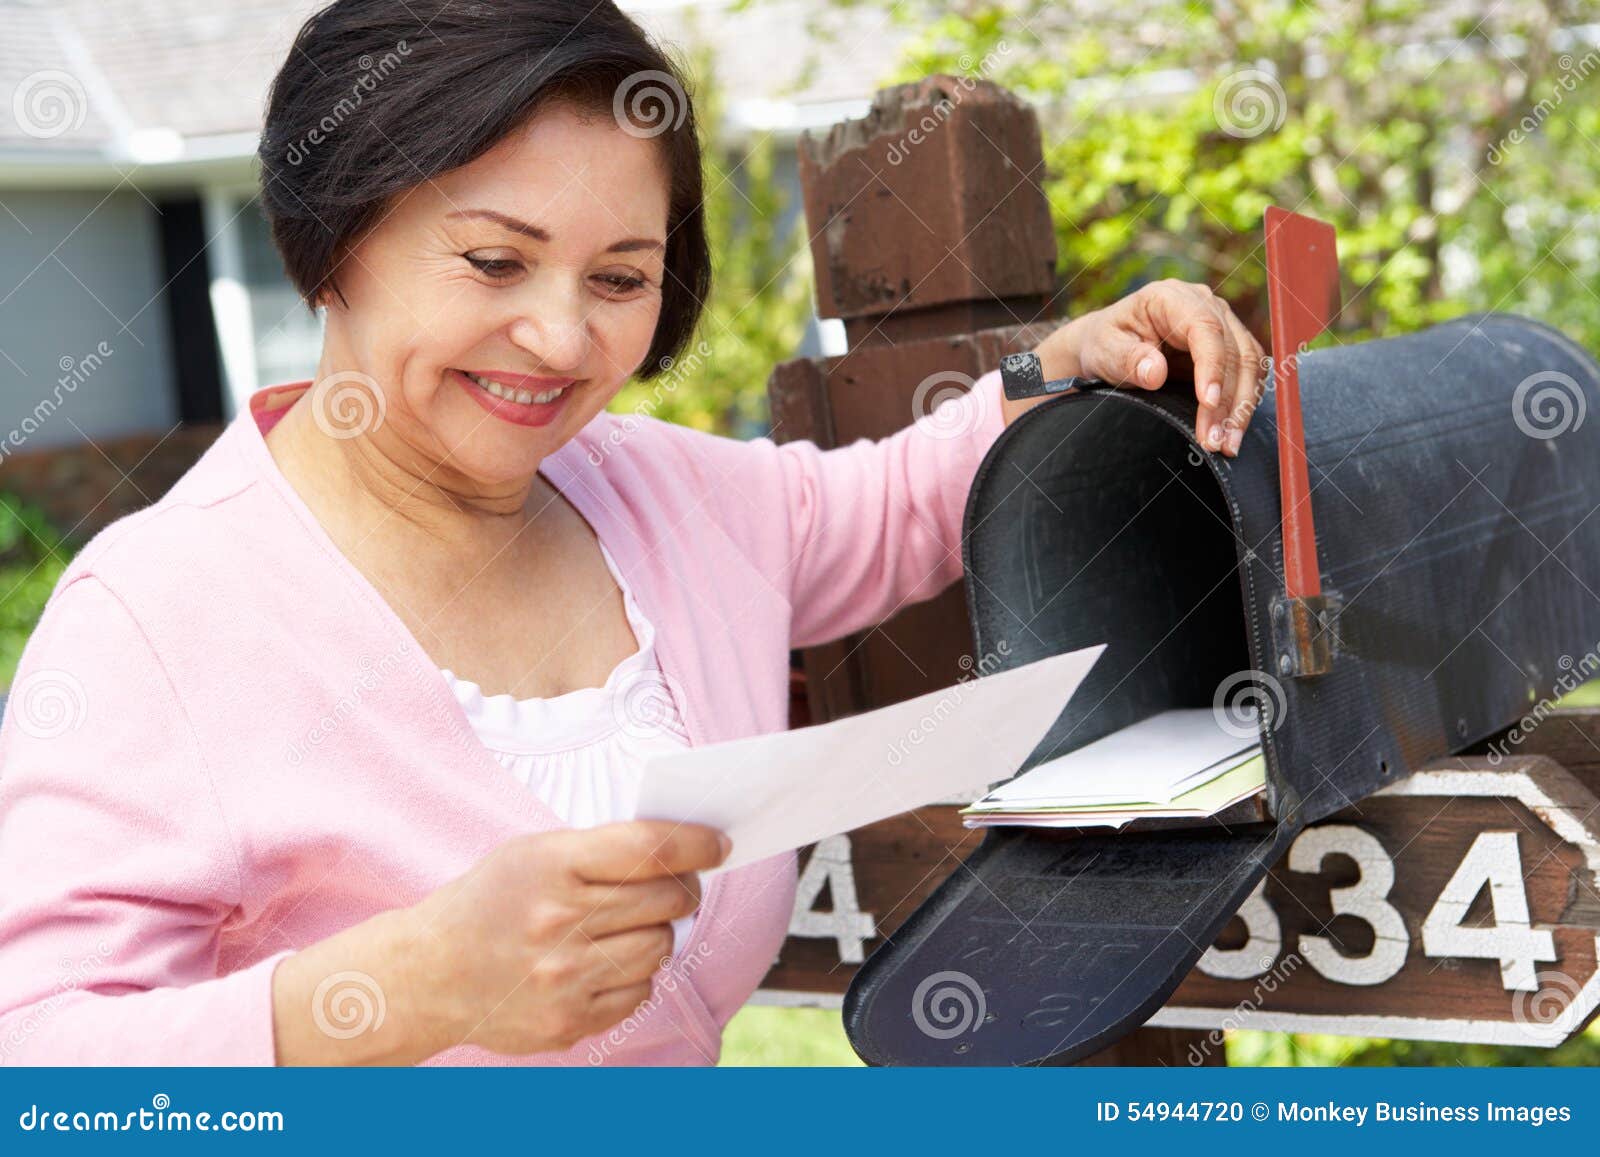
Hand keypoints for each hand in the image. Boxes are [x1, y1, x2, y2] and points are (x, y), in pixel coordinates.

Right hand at [272, 819, 728, 1063]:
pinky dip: (635, 975)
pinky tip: (605, 962)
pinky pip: (640, 991)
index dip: (698, 844)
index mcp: (552, 865)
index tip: (719, 843)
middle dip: (682, 890)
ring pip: (661, 947)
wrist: (428, 975)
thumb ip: (600, 849)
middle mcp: (560, 921)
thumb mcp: (532, 853)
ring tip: (626, 927)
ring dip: (657, 934)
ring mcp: (565, 976)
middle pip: (668, 900)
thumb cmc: (490, 901)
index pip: (650, 849)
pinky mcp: (569, 1020)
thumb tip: (681, 850)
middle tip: (674, 887)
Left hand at [1011, 279, 1265, 456]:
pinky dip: (1243, 403)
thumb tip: (1156, 373)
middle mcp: (1204, 304)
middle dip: (1227, 400)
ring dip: (1241, 407)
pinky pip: (1249, 373)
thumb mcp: (1105, 351)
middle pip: (1233, 350)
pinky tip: (1232, 431)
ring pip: (1249, 364)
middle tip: (1214, 441)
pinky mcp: (1229, 344)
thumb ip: (1128, 360)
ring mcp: (1221, 322)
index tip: (1207, 403)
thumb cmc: (1105, 344)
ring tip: (1227, 444)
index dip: (1212, 366)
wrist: (1108, 345)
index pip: (1205, 328)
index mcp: (1171, 298)